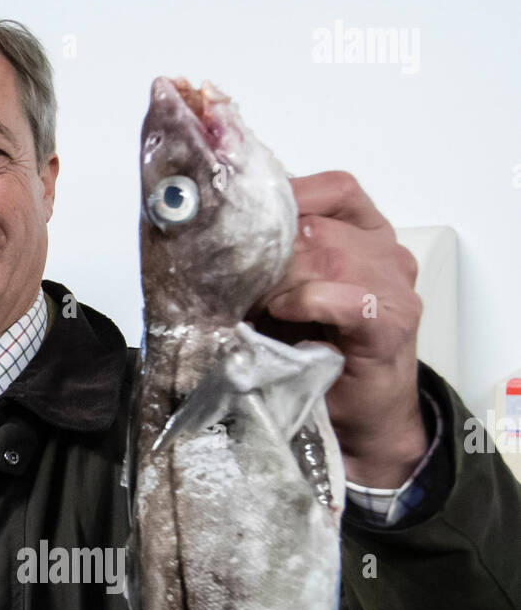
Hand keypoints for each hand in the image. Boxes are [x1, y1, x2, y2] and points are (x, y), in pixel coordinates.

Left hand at [249, 171, 426, 487]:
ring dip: (280, 280)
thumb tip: (214, 235)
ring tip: (254, 306)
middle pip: (319, 226)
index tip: (237, 221)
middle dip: (268, 253)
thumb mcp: (288, 296)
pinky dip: (309, 301)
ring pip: (330, 255)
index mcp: (366, 233)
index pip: (331, 189)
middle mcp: (386, 252)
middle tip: (231, 282)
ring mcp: (395, 286)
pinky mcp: (391, 324)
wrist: (361, 420)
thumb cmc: (323, 358)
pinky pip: (349, 297)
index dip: (285, 197)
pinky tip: (284, 313)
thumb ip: (273, 261)